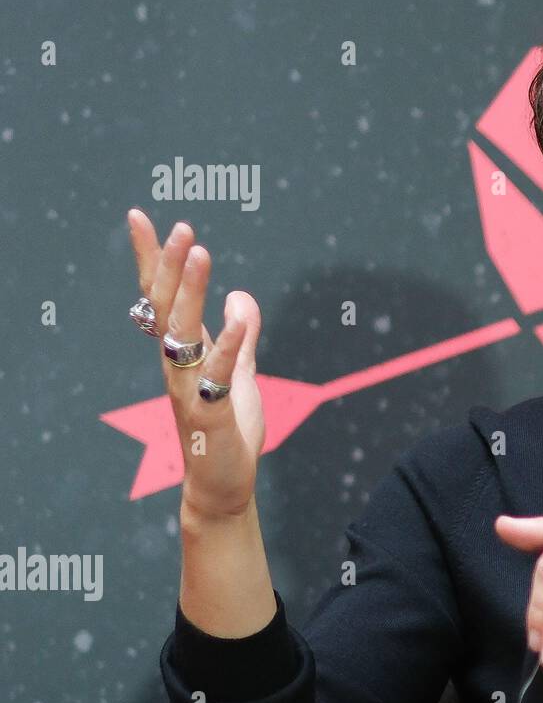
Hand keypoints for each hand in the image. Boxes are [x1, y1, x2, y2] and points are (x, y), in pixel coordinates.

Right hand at [127, 209, 264, 521]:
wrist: (222, 484)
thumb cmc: (229, 430)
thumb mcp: (242, 374)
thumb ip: (241, 337)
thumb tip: (241, 296)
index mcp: (184, 352)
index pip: (162, 297)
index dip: (153, 258)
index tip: (140, 218)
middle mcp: (178, 365)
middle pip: (167, 307)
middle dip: (171, 265)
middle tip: (180, 226)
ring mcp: (189, 388)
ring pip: (181, 333)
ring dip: (191, 291)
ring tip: (200, 252)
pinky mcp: (210, 412)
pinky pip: (217, 373)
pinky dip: (227, 344)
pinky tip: (236, 315)